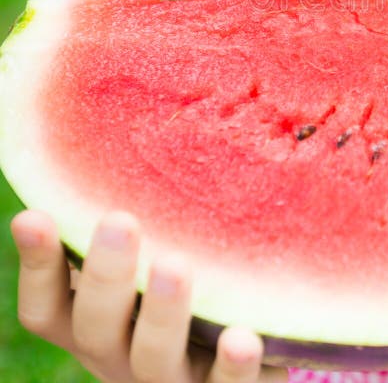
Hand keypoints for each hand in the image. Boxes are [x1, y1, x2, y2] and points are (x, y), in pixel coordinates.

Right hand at [10, 209, 286, 382]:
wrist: (230, 372)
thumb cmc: (183, 303)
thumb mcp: (148, 273)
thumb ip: (135, 235)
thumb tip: (125, 140)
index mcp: (95, 326)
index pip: (47, 307)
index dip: (37, 265)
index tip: (33, 216)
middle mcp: (121, 356)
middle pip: (98, 326)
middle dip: (106, 275)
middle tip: (119, 221)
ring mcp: (171, 380)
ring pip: (155, 355)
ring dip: (163, 312)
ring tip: (174, 265)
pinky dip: (232, 363)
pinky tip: (243, 335)